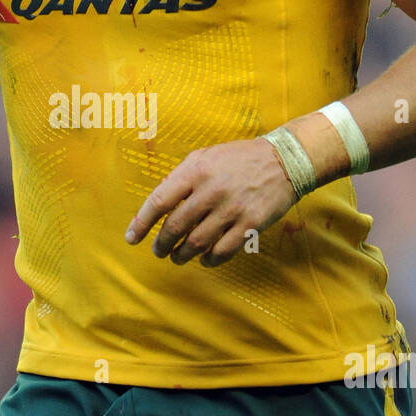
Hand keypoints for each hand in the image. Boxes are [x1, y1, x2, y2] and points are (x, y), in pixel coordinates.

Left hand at [124, 139, 297, 266]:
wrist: (284, 161)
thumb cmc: (238, 159)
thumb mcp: (204, 156)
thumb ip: (179, 177)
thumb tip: (157, 204)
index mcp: (196, 171)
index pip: (159, 201)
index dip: (141, 223)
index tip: (131, 238)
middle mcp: (211, 191)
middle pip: (176, 227)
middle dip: (162, 244)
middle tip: (158, 251)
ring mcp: (232, 209)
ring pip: (197, 243)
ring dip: (182, 255)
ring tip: (178, 257)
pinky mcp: (251, 224)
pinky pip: (223, 251)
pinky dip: (209, 259)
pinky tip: (205, 259)